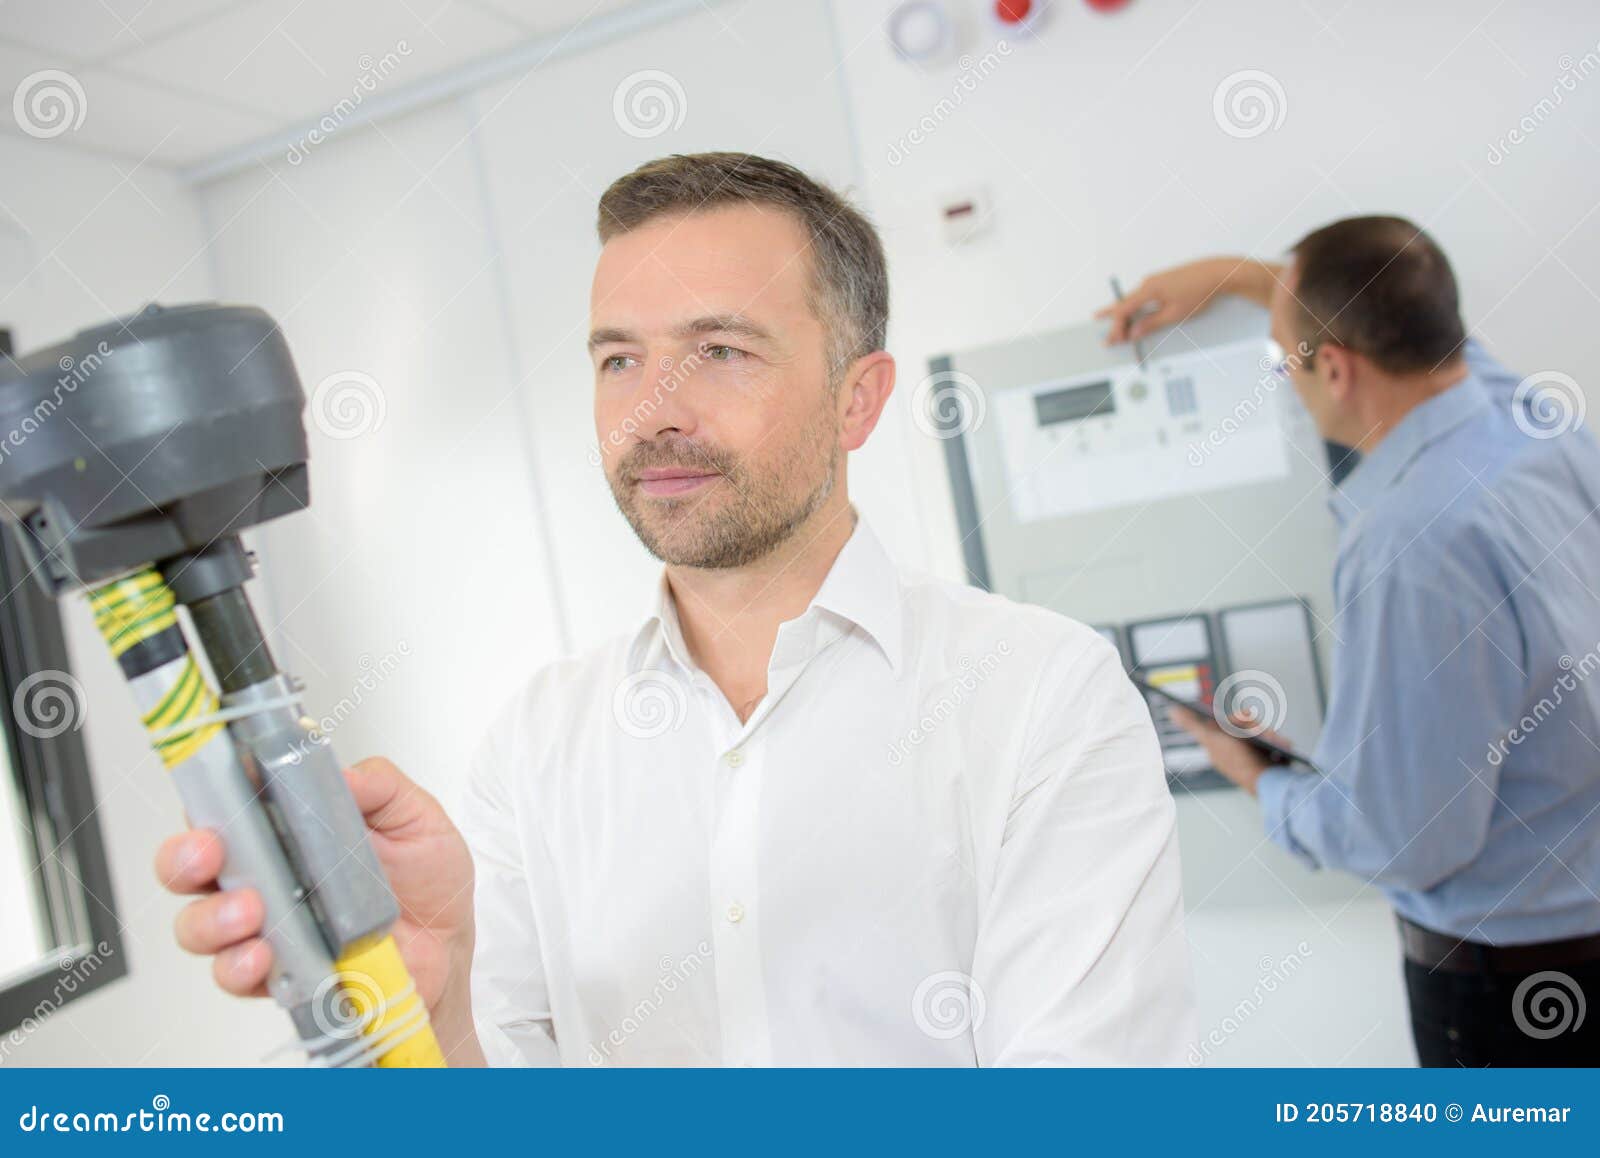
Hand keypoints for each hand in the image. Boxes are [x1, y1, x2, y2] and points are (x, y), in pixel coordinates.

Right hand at [155, 756, 483, 1064]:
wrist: (447, 951)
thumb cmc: (426, 882)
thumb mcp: (416, 818)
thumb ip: (380, 786)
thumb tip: (340, 773)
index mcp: (288, 827)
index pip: (227, 805)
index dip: (207, 799)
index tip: (214, 798)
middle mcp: (264, 874)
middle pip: (191, 864)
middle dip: (185, 857)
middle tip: (210, 855)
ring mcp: (265, 926)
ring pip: (199, 922)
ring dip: (212, 917)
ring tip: (251, 912)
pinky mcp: (275, 973)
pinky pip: (234, 973)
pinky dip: (240, 966)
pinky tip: (264, 957)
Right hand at [1095, 257, 1280, 343]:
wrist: (1218, 273)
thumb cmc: (1199, 291)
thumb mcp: (1174, 314)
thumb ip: (1151, 324)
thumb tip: (1135, 332)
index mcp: (1148, 290)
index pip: (1123, 311)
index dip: (1117, 327)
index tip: (1114, 340)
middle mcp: (1148, 282)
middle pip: (1124, 305)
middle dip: (1114, 322)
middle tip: (1107, 335)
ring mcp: (1155, 280)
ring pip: (1132, 300)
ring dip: (1123, 314)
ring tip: (1110, 321)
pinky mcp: (1163, 281)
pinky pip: (1141, 295)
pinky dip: (1134, 307)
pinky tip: (1133, 312)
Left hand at [1168, 705, 1272, 794]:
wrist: (1270, 783)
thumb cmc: (1239, 762)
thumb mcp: (1212, 739)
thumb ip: (1193, 724)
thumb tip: (1172, 711)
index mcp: (1218, 744)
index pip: (1227, 722)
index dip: (1238, 718)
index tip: (1246, 715)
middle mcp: (1234, 749)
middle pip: (1246, 725)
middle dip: (1256, 726)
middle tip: (1263, 733)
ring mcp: (1252, 753)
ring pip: (1262, 732)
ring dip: (1270, 735)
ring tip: (1276, 743)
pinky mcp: (1268, 758)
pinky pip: (1273, 743)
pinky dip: (1278, 744)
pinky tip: (1282, 747)